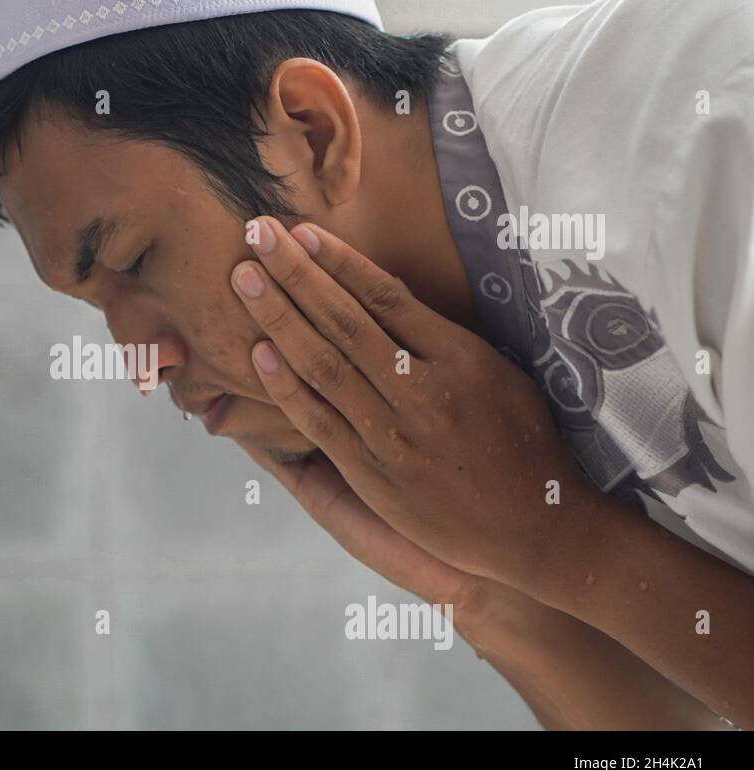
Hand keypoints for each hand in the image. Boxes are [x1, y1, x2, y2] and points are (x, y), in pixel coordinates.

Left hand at [232, 218, 594, 584]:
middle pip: (345, 321)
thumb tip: (387, 288)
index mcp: (461, 359)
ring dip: (278, 317)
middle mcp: (423, 393)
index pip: (386, 297)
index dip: (339, 261)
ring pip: (323, 365)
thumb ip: (442, 335)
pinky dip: (286, 386)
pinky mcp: (372, 475)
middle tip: (256, 233)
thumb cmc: (521, 444)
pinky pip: (319, 422)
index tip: (302, 232)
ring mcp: (394, 436)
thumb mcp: (500, 376)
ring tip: (244, 278)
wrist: (532, 530)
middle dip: (295, 274)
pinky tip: (259, 352)